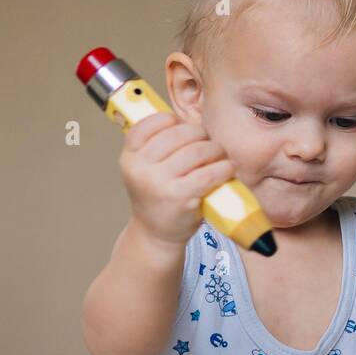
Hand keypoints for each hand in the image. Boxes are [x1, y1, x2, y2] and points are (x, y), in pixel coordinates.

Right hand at [119, 111, 236, 248]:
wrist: (155, 235)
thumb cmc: (156, 198)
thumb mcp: (143, 170)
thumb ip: (155, 145)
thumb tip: (186, 119)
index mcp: (129, 158)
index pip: (149, 124)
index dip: (170, 120)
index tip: (182, 128)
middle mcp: (140, 169)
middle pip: (179, 133)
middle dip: (200, 134)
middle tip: (208, 144)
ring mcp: (159, 183)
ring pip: (197, 150)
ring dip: (215, 150)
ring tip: (219, 157)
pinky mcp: (180, 197)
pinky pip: (209, 173)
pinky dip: (223, 168)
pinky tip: (226, 169)